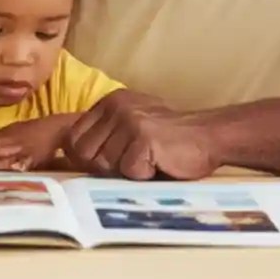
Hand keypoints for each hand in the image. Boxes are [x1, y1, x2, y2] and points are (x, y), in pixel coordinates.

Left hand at [0, 116, 75, 170]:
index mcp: (6, 134)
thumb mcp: (13, 130)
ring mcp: (23, 148)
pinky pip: (28, 161)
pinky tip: (16, 168)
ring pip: (6, 152)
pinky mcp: (35, 156)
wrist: (57, 128)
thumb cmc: (32, 131)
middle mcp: (12, 140)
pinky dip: (22, 164)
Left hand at [62, 90, 221, 179]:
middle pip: (84, 153)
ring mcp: (129, 120)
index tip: (108, 164)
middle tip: (132, 164)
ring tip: (149, 161)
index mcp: (109, 102)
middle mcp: (115, 107)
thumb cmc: (169, 140)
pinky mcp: (143, 137)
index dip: (85, 159)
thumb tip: (69, 156)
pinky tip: (159, 164)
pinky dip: (144, 176)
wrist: (210, 136)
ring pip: (104, 164)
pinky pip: (128, 171)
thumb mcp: (131, 127)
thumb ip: (104, 136)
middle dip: (104, 167)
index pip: (73, 138)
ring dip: (126, 172)